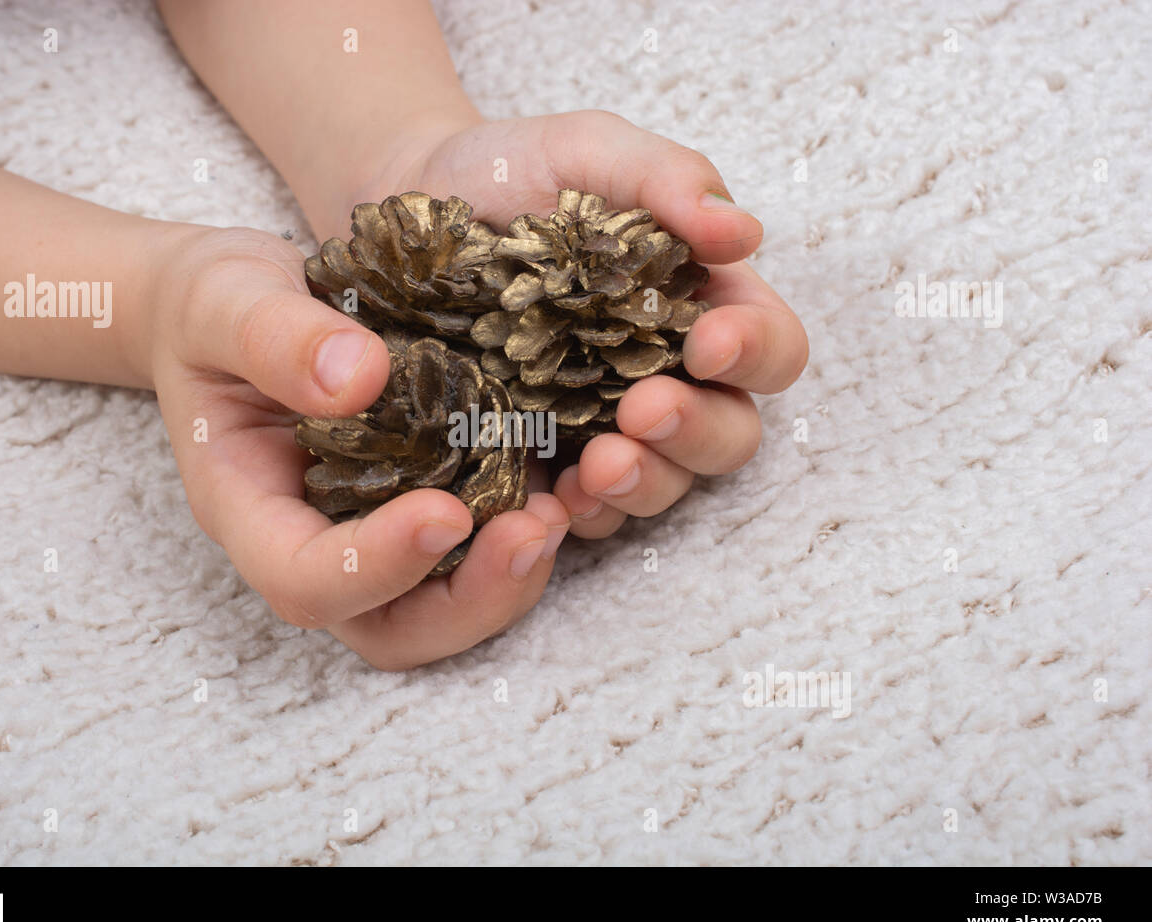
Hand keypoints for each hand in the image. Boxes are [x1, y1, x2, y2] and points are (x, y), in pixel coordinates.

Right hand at [145, 226, 568, 668]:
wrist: (241, 304)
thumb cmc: (216, 305)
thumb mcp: (224, 298)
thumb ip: (274, 336)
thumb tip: (359, 380)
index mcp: (250, 509)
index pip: (303, 580)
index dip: (375, 567)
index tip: (446, 512)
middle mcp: (318, 542)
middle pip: (390, 629)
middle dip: (468, 602)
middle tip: (533, 531)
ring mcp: (378, 531)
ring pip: (444, 607)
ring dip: (510, 579)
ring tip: (558, 510)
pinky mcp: (430, 500)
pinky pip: (480, 552)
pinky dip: (525, 534)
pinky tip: (566, 481)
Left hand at [342, 110, 808, 539]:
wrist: (407, 214)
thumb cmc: (511, 173)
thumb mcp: (587, 151)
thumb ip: (665, 178)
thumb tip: (742, 231)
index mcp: (698, 305)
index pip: (769, 347)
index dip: (755, 352)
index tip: (709, 341)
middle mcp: (664, 376)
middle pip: (729, 433)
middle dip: (696, 431)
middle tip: (643, 410)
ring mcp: (604, 428)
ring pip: (663, 484)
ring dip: (644, 483)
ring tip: (598, 466)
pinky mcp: (541, 462)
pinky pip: (580, 511)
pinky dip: (575, 514)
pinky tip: (551, 503)